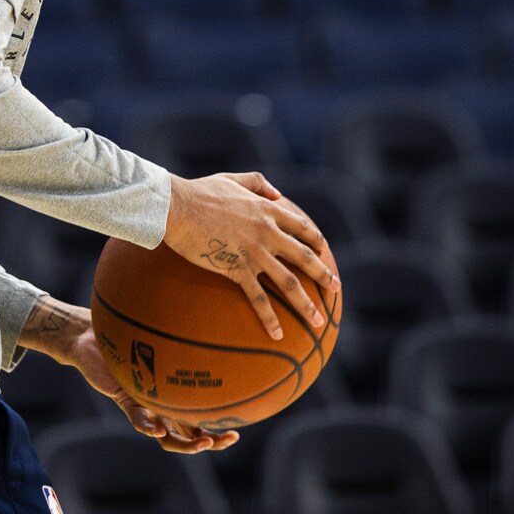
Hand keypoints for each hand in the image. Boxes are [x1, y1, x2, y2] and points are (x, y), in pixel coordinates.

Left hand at [17, 295, 238, 454]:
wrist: (91, 333)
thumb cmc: (127, 327)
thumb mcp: (158, 329)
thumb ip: (178, 328)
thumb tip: (209, 311)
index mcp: (172, 390)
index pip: (197, 415)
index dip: (216, 425)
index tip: (237, 425)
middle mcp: (160, 400)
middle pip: (187, 433)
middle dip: (209, 441)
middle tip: (227, 438)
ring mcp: (143, 402)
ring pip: (166, 436)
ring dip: (185, 444)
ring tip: (201, 443)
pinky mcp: (124, 398)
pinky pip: (137, 418)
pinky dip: (148, 425)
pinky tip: (157, 428)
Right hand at [161, 171, 339, 341]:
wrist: (177, 206)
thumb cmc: (199, 191)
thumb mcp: (232, 179)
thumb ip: (257, 182)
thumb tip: (276, 192)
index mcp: (267, 209)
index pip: (301, 227)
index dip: (316, 240)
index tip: (325, 251)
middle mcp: (267, 232)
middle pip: (304, 257)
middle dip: (323, 275)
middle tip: (336, 289)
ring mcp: (254, 252)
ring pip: (289, 282)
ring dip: (306, 304)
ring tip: (319, 321)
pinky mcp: (237, 269)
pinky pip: (259, 298)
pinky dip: (270, 318)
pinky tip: (278, 334)